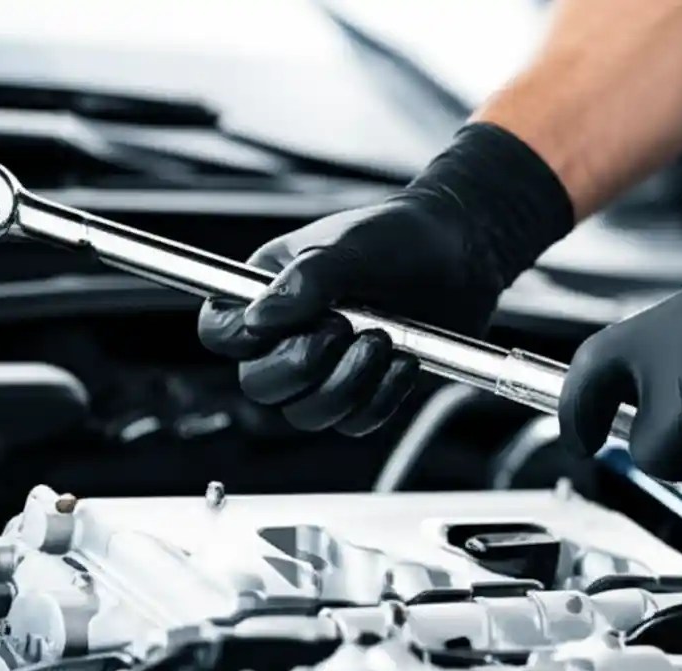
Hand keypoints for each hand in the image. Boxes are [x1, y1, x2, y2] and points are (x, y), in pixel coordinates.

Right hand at [198, 123, 573, 435]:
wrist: (459, 256)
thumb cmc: (398, 237)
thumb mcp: (349, 246)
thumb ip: (305, 280)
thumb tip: (261, 319)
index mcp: (266, 292)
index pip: (221, 332)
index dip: (242, 339)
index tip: (280, 323)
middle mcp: (289, 335)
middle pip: (260, 386)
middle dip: (304, 365)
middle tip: (344, 328)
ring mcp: (327, 368)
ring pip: (307, 414)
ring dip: (347, 384)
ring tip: (382, 339)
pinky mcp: (365, 390)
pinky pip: (355, 422)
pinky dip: (381, 398)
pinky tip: (404, 360)